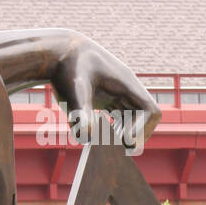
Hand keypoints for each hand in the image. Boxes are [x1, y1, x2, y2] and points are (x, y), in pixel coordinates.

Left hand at [51, 35, 160, 152]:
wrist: (54, 54)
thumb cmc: (65, 71)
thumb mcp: (73, 92)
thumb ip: (81, 114)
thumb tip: (87, 136)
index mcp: (126, 84)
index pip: (151, 110)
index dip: (143, 129)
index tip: (124, 140)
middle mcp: (126, 87)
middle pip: (146, 117)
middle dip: (136, 135)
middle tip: (117, 150)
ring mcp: (117, 92)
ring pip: (134, 117)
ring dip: (127, 133)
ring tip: (108, 145)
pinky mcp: (107, 96)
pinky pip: (121, 115)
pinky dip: (116, 128)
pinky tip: (100, 137)